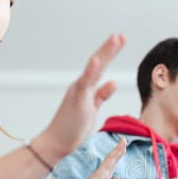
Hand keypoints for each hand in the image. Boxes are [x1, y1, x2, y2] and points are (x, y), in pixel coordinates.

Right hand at [35, 34, 125, 161]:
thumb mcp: (92, 108)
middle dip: (110, 48)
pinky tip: (97, 59)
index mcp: (86, 88)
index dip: (110, 53)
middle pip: (98, 63)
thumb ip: (101, 94)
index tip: (120, 41)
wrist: (56, 143)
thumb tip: (112, 82)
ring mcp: (79, 91)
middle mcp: (82, 85)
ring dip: (104, 53)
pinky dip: (91, 70)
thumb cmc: (72, 128)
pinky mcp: (77, 99)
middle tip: (121, 35)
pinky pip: (85, 83)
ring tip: (115, 39)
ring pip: (94, 68)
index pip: (100, 67)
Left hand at [54, 139, 125, 178]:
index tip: (124, 140)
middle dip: (118, 151)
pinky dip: (113, 174)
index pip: (110, 159)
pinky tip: (115, 176)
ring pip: (110, 168)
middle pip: (111, 161)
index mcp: (99, 176)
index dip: (117, 150)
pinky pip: (109, 178)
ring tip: (121, 153)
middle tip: (124, 141)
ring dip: (116, 160)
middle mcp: (99, 177)